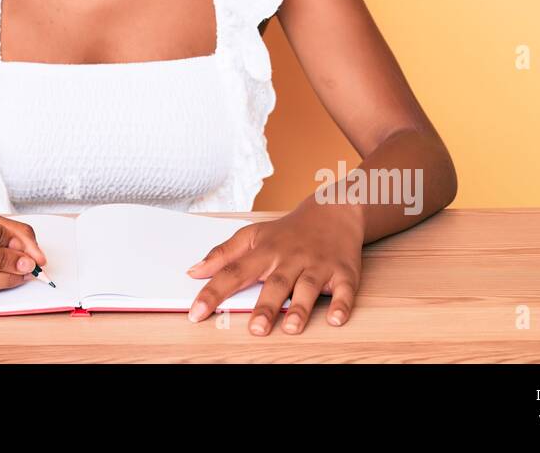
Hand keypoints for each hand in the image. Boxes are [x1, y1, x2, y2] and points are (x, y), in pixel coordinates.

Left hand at [185, 200, 363, 334]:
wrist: (334, 210)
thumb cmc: (288, 231)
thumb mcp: (252, 235)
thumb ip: (223, 254)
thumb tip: (194, 271)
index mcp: (265, 251)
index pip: (235, 271)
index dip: (214, 292)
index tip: (197, 312)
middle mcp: (291, 258)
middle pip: (277, 283)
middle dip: (266, 306)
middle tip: (255, 329)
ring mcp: (318, 265)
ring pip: (309, 287)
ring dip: (301, 308)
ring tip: (290, 327)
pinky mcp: (344, 272)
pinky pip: (345, 290)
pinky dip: (342, 304)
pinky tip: (336, 319)